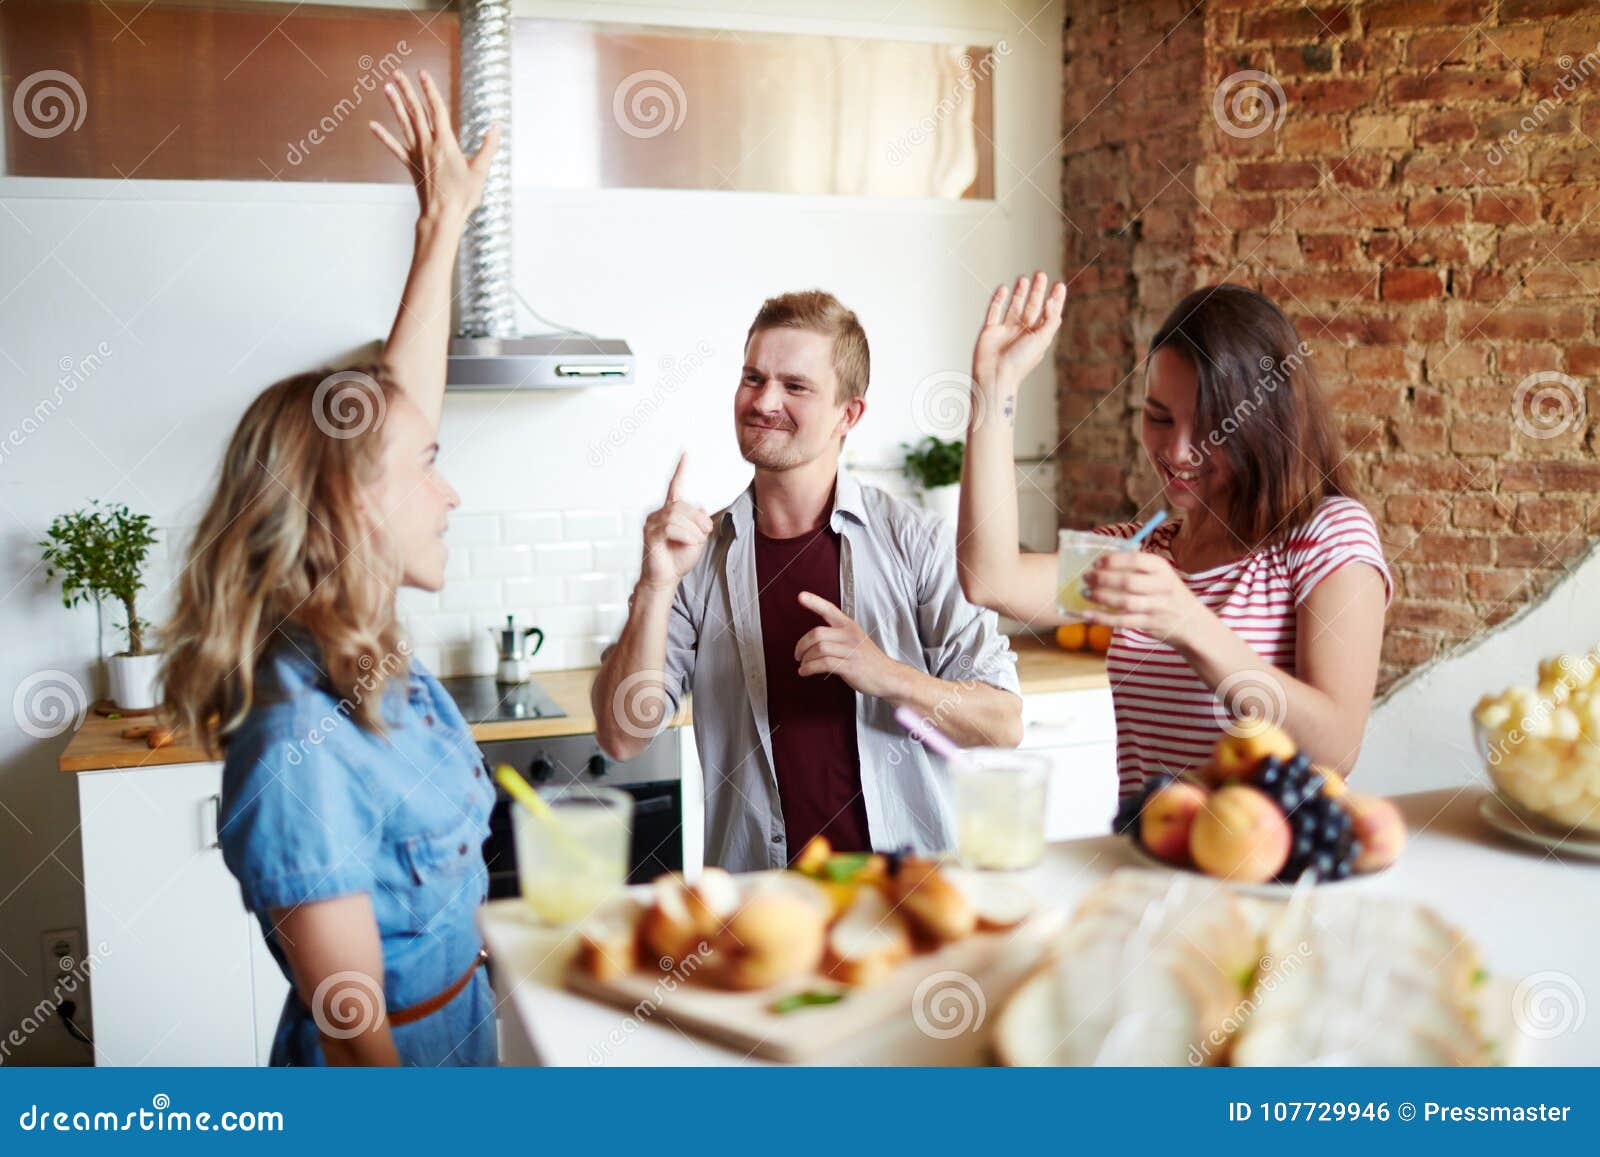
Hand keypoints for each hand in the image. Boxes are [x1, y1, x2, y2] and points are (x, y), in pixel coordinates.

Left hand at [369, 69, 499, 225]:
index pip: (436, 109)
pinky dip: (383, 136)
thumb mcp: (481, 170)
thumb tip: (498, 126)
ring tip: (386, 87)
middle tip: (397, 71)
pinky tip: (372, 125)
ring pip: (404, 124)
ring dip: (395, 104)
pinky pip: (394, 147)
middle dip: (407, 90)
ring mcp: (417, 154)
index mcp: (445, 143)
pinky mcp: (411, 165)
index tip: (423, 73)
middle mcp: (428, 144)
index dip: (430, 90)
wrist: (442, 216)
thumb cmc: (463, 196)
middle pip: (416, 111)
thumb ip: (489, 147)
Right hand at [639, 454, 712, 593]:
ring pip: (677, 516)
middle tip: (704, 533)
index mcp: (670, 512)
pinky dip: (685, 535)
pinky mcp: (650, 534)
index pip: (675, 486)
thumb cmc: (678, 559)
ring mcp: (652, 523)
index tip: (686, 454)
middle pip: (682, 505)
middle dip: (698, 520)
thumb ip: (700, 522)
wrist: (667, 578)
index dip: (680, 470)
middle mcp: (658, 514)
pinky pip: (671, 527)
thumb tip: (701, 509)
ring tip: (694, 541)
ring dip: (693, 530)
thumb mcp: (697, 538)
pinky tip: (686, 542)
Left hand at [794, 592, 904, 699]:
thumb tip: (813, 639)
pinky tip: (805, 671)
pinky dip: (809, 668)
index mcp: (849, 626)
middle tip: (798, 654)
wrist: (888, 676)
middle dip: (802, 645)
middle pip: (817, 634)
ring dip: (806, 659)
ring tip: (803, 665)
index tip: (801, 596)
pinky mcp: (850, 666)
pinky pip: (824, 664)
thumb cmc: (869, 660)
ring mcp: (851, 651)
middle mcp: (850, 635)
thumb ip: (837, 635)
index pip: (829, 609)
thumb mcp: (855, 640)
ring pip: (819, 649)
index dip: (814, 602)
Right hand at [971, 271, 1066, 397]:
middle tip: (1041, 275)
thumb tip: (1051, 301)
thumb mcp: (1042, 339)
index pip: (1048, 313)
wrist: (995, 375)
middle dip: (1037, 291)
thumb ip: (1050, 319)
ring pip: (1014, 306)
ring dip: (1020, 292)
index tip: (1059, 285)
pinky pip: (995, 311)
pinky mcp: (990, 330)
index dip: (1055, 299)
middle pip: (1032, 306)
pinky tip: (1003, 289)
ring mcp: (1006, 330)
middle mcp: (1023, 332)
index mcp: (1037, 336)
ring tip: (1024, 279)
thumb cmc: (1020, 362)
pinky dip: (998, 299)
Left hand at [1080, 550, 1208, 646]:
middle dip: (1102, 579)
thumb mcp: (1160, 575)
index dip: (1113, 561)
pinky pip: (1122, 621)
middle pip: (1128, 581)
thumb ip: (1137, 568)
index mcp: (1161, 568)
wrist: (1191, 622)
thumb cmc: (1167, 594)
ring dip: (1100, 597)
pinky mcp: (1150, 624)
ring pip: (1124, 602)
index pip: (1135, 559)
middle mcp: (1161, 586)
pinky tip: (1087, 614)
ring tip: (1085, 593)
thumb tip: (1100, 563)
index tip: (1095, 562)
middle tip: (1085, 577)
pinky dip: (1102, 618)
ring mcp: (1157, 606)